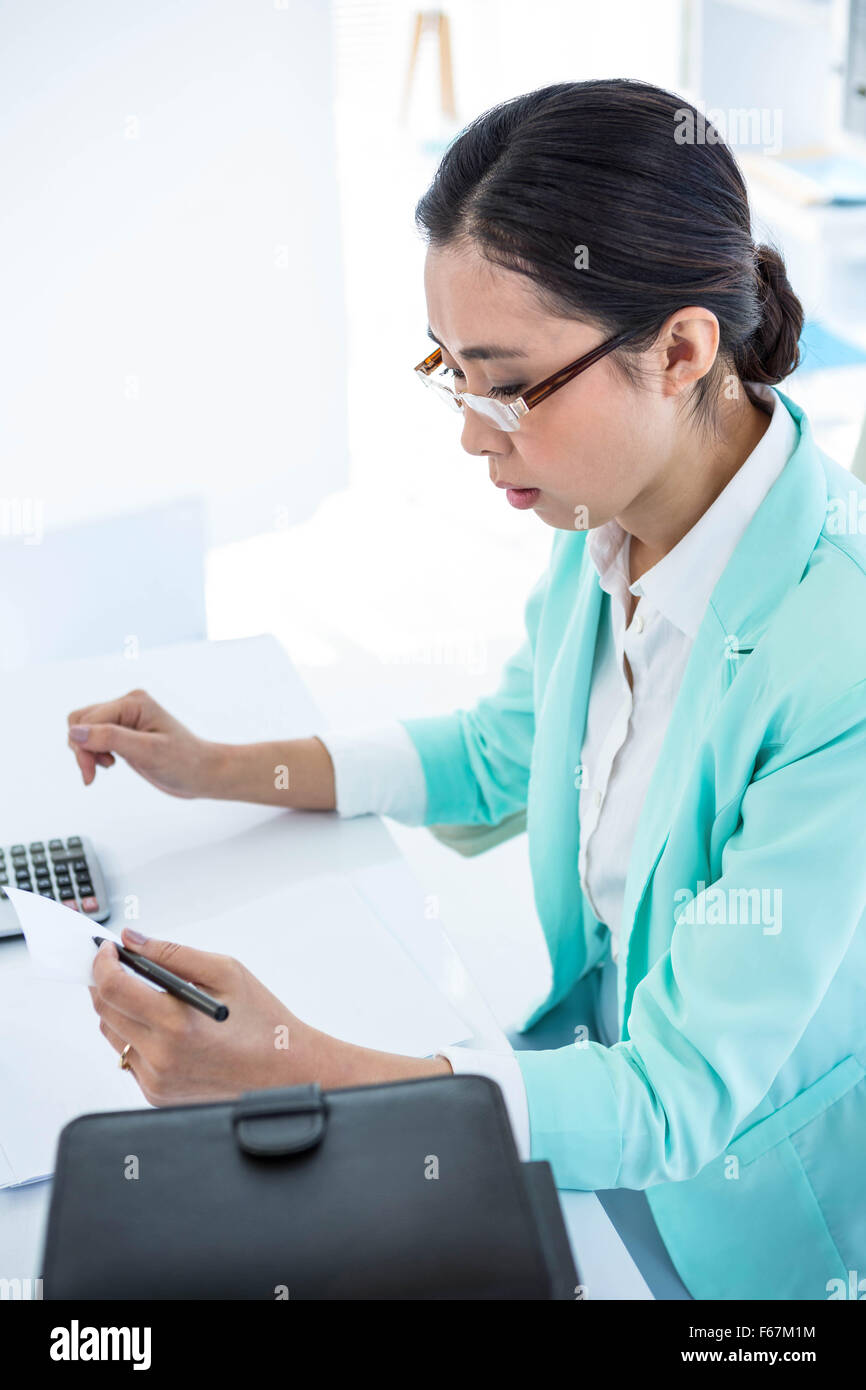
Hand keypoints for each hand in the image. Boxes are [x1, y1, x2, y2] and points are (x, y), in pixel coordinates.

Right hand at [67, 689, 217, 797]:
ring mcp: (125, 718)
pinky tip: (109, 764)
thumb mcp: (147, 752)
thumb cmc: (184, 762)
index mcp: (133, 702)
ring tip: (106, 766)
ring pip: (84, 729)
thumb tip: (74, 732)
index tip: (90, 774)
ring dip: (86, 751)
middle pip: (81, 720)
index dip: (82, 747)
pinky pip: (95, 737)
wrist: (202, 774)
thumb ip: (111, 739)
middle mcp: (127, 705)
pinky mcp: (124, 733)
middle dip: (81, 748)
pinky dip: (93, 752)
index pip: (88, 720)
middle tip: (93, 773)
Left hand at [90, 928, 320, 1105]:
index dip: (103, 962)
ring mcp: (156, 1079)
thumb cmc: (261, 1021)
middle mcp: (161, 1056)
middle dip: (105, 980)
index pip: (113, 987)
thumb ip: (172, 953)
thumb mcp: (224, 971)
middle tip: (120, 964)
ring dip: (119, 1008)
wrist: (283, 1070)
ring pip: (112, 1033)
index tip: (108, 949)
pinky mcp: (157, 1093)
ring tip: (148, 995)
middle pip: (105, 1010)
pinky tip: (163, 1026)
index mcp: (176, 1023)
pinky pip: (128, 1056)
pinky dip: (135, 1034)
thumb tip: (134, 940)